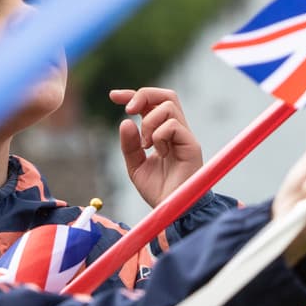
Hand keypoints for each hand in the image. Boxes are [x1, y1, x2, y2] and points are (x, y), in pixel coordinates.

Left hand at [112, 87, 203, 206]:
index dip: (133, 95)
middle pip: (167, 95)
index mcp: (164, 133)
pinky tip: (158, 151)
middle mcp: (177, 131)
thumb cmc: (159, 190)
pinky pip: (173, 125)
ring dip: (149, 122)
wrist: (173, 210)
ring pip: (168, 106)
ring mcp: (185, 137)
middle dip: (144, 94)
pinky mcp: (192, 145)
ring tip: (145, 144)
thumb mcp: (135, 166)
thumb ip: (129, 145)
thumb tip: (125, 122)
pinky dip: (158, 135)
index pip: (152, 104)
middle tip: (128, 109)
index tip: (113, 96)